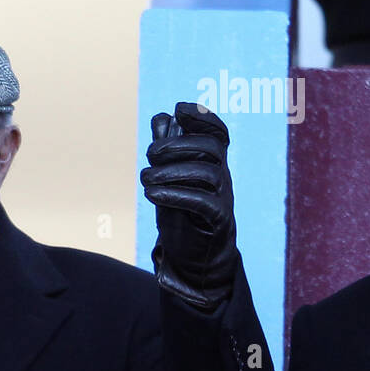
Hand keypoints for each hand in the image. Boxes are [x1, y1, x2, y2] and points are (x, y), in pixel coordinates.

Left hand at [140, 101, 236, 310]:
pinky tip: (152, 196)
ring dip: (171, 172)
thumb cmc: (182, 217)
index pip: (217, 132)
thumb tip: (161, 118)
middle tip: (149, 154)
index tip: (179, 109)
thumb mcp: (169, 182)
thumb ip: (166, 152)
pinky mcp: (219, 221)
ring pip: (207, 173)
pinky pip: (204, 202)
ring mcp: (223, 198)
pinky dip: (176, 195)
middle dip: (177, 145)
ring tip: (145, 179)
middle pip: (210, 148)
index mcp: (213, 163)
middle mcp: (222, 177)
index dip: (203, 116)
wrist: (193, 261)